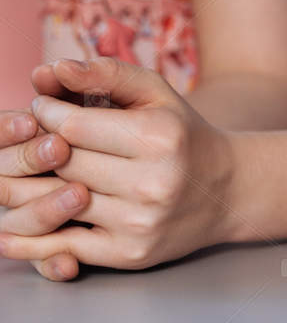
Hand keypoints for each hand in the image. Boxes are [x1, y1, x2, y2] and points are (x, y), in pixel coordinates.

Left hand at [0, 59, 235, 277]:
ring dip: (32, 188)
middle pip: (63, 163)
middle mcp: (152, 182)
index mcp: (158, 137)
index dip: (47, 114)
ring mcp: (140, 222)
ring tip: (29, 172)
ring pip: (57, 203)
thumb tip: (52, 69)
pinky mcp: (129, 253)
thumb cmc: (183, 136)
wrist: (228, 191)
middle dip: (39, 149)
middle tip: (36, 140)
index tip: (44, 110)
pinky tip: (16, 222)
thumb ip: (107, 74)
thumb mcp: (156, 94)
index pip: (73, 126)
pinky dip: (32, 238)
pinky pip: (63, 247)